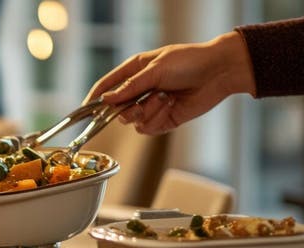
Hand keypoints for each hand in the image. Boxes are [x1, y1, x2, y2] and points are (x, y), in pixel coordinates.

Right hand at [84, 31, 256, 134]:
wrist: (218, 73)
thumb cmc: (189, 62)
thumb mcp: (155, 69)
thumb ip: (130, 86)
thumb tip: (107, 99)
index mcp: (134, 70)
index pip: (107, 86)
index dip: (95, 98)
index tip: (85, 109)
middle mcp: (140, 89)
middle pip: (116, 109)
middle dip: (126, 108)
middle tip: (138, 104)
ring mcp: (150, 105)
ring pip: (132, 121)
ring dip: (148, 111)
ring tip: (165, 98)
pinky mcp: (163, 119)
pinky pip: (148, 128)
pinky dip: (158, 118)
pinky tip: (171, 105)